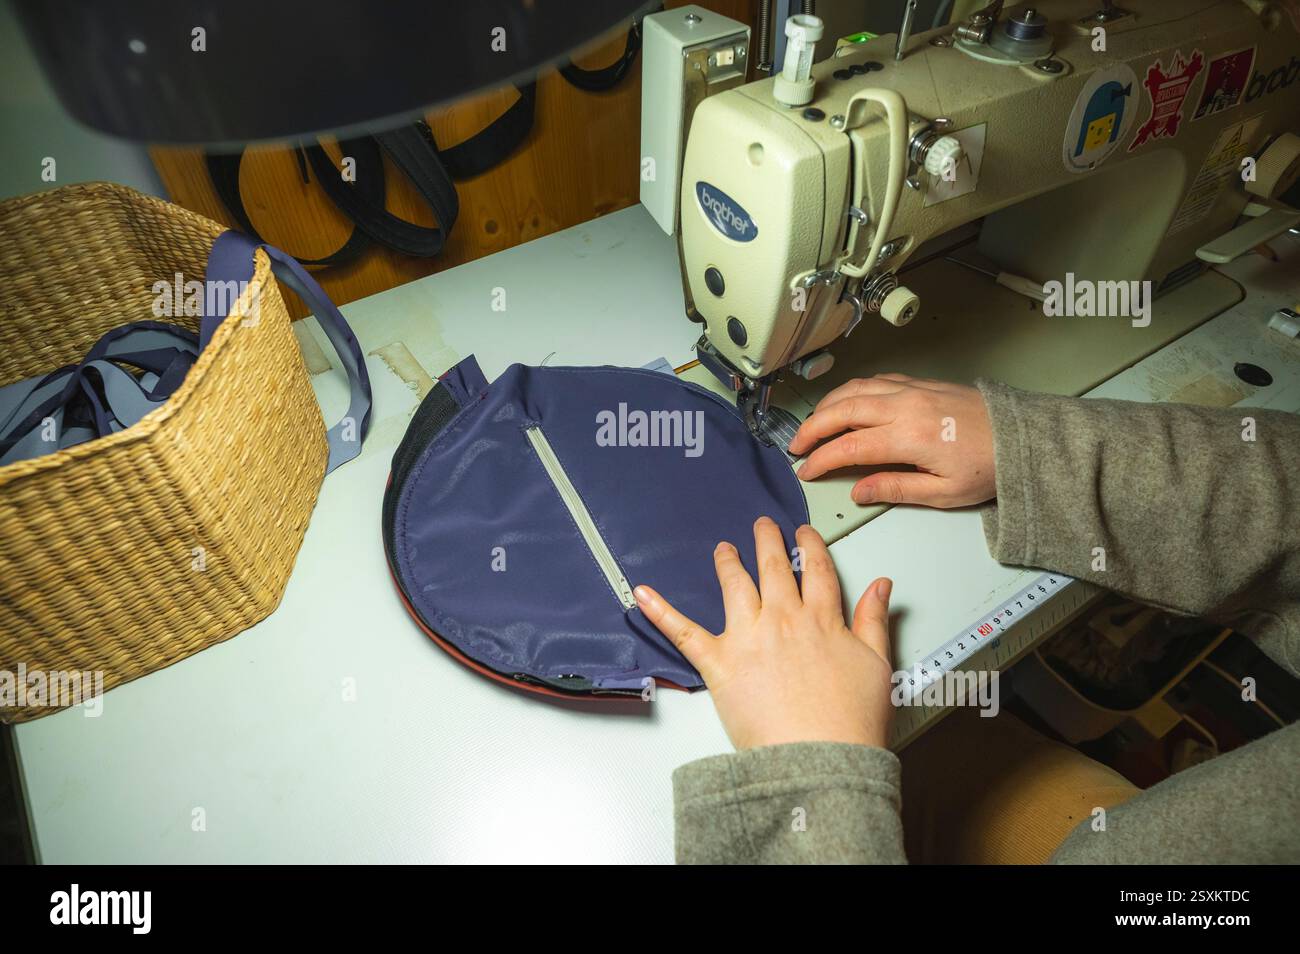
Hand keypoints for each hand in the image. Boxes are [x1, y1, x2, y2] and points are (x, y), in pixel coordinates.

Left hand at [634, 518, 893, 750]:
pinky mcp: (720, 663)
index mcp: (822, 620)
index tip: (804, 535)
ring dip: (728, 562)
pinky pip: (684, 631)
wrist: (820, 760)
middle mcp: (783, 620)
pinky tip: (644, 594)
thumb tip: (881, 586)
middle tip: (763, 525)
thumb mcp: (877, 666)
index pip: (816, 570)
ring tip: (723, 549)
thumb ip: (874, 620)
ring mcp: (749, 638)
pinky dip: (661, 611)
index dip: (810, 547)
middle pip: (774, 567)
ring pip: (735, 585)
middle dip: (767, 541)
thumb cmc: (849, 725)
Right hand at [787, 373, 995, 507]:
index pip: (849, 447)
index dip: (821, 459)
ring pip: (855, 389)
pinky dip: (851, 391)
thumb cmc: (989, 467)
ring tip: (813, 424)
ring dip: (828, 405)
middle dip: (812, 427)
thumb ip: (896, 488)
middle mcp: (905, 406)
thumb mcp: (944, 493)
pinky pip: (875, 380)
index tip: (806, 471)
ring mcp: (913, 390)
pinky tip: (846, 403)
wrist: (1023, 437)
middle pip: (842, 411)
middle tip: (796, 446)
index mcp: (909, 437)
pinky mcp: (921, 383)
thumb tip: (858, 490)